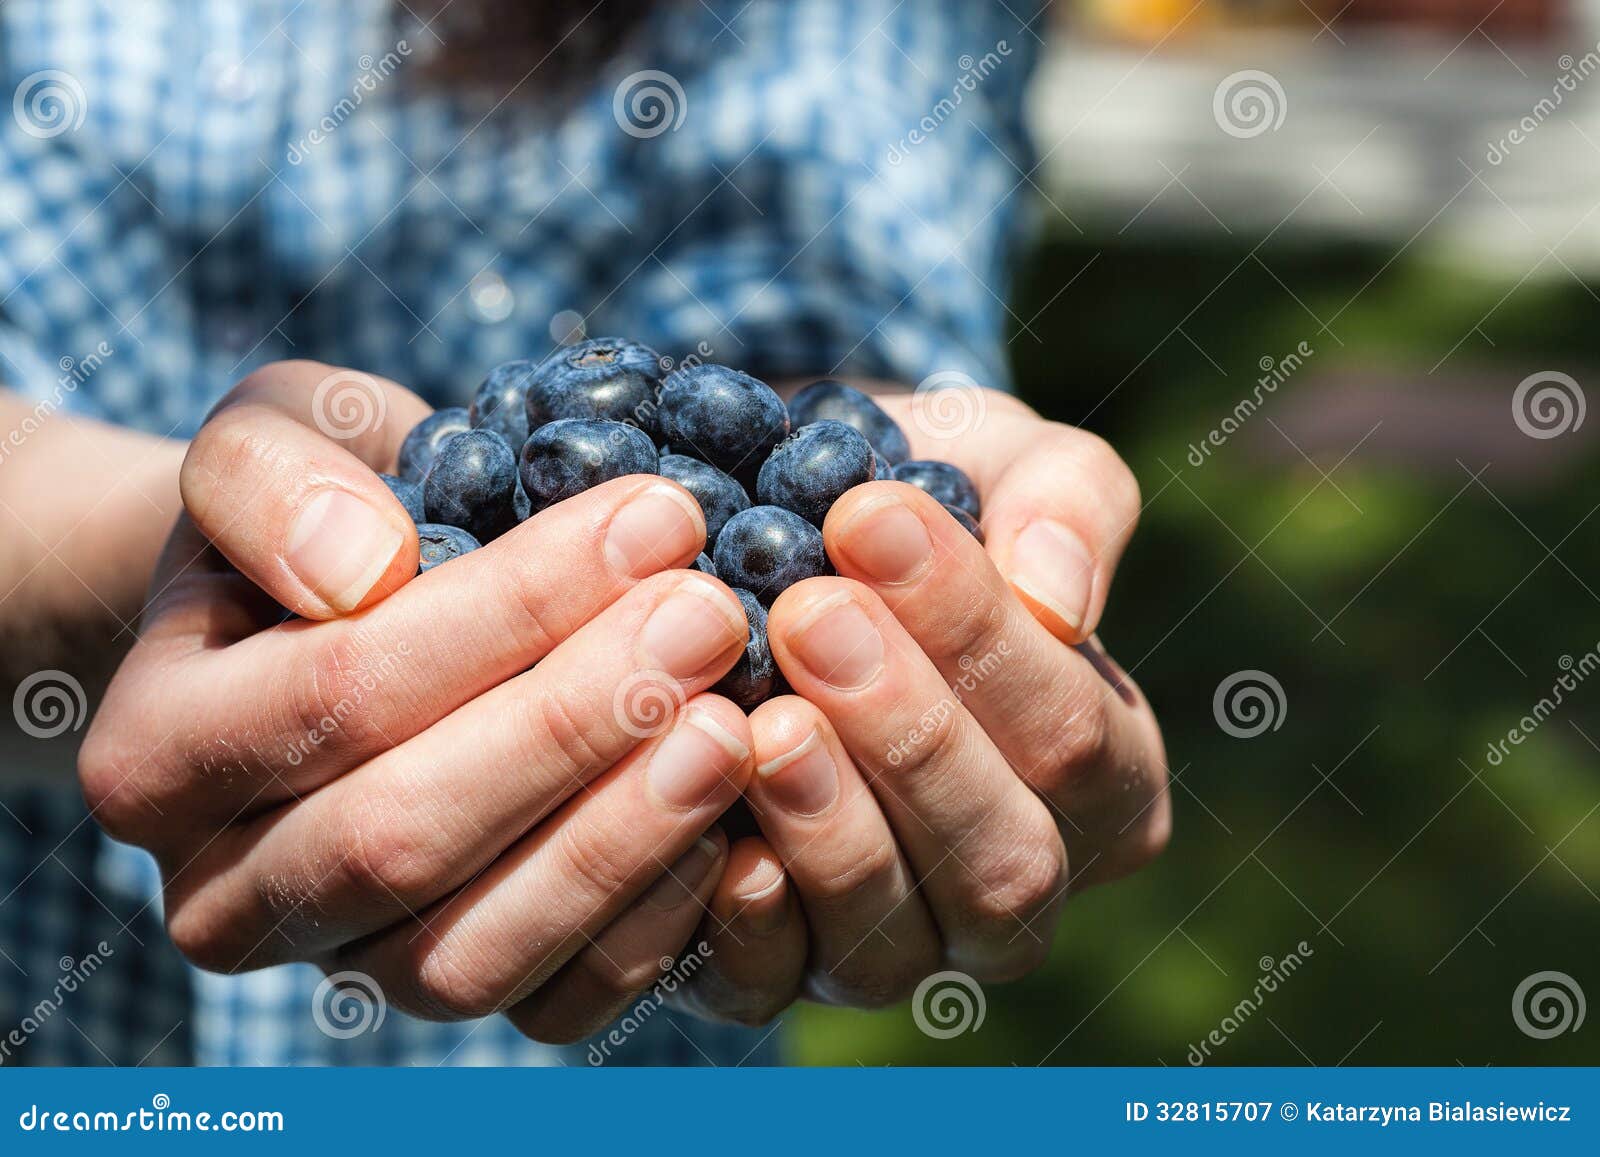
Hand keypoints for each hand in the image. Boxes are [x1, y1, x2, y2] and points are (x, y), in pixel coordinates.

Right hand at [80, 360, 756, 1042]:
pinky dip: (646, 928)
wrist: (335, 615)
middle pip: (404, 831)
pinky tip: (728, 828)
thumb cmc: (315, 517)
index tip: (656, 519)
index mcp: (156, 752)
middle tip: (709, 621)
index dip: (510, 610)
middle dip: (575, 724)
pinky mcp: (444, 991)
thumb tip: (357, 566)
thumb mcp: (268, 442)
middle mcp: (225, 892)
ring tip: (731, 727)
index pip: (344, 687)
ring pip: (474, 946)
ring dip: (619, 837)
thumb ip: (267, 479)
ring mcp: (341, 963)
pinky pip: (547, 1002)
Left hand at [676, 387, 1168, 1020]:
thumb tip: (1059, 593)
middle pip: (1005, 856)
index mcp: (1104, 779)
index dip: (979, 635)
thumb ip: (1067, 502)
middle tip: (811, 615)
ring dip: (828, 822)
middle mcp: (1016, 887)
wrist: (770, 555)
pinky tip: (706, 830)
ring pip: (895, 933)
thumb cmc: (911, 511)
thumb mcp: (1001, 463)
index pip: (1074, 737)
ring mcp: (902, 947)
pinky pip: (770, 983)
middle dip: (909, 734)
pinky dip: (740, 920)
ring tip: (758, 716)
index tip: (871, 519)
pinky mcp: (782, 976)